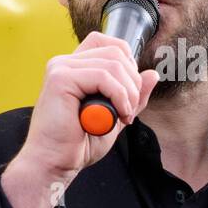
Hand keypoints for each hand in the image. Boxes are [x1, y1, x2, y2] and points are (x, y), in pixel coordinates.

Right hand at [2, 32, 159, 207]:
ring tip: (123, 116)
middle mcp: (65, 62)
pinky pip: (103, 77)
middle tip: (129, 111)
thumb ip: (133, 95)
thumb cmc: (77, 143)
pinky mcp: (60, 79)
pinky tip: (117, 115)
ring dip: (128, 93)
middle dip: (133, 83)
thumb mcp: (115, 115)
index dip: (128, 62)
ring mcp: (61, 68)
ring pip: (114, 65)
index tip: (130, 92)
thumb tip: (152, 74)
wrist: (54, 164)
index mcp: (74, 67)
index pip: (108, 43)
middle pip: (116, 52)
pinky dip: (119, 96)